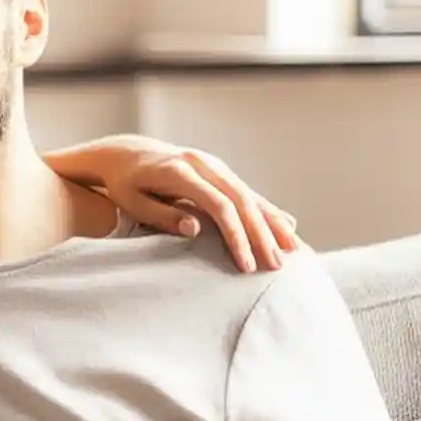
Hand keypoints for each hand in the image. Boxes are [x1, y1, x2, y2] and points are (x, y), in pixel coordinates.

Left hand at [48, 135, 299, 272]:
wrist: (127, 154)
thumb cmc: (125, 184)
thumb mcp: (132, 202)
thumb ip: (161, 216)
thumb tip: (194, 230)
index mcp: (180, 172)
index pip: (218, 206)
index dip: (235, 236)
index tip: (245, 265)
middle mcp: (202, 164)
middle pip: (241, 201)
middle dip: (262, 235)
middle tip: (278, 266)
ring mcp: (214, 165)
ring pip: (250, 195)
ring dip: (274, 223)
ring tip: (295, 251)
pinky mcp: (219, 170)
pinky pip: (247, 192)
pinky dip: (268, 210)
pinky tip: (289, 226)